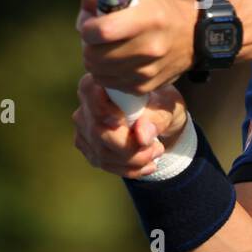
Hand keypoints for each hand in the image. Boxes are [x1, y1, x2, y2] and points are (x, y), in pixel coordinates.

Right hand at [71, 73, 188, 177]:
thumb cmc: (161, 105)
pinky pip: (103, 164)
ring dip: (133, 160)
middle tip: (157, 148)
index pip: (90, 93)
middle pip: (98, 132)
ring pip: (102, 153)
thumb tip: (142, 136)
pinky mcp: (88, 147)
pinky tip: (147, 165)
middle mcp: (86, 105)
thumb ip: (156, 119)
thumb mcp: (167, 107)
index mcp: (102, 82)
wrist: (157, 121)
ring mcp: (84, 128)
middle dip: (130, 147)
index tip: (125, 121)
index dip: (104, 110)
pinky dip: (128, 169)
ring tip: (156, 153)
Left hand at [76, 0, 198, 93]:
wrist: (195, 35)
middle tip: (96, 38)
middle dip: (89, 45)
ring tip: (106, 49)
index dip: (88, 28)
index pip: (102, 31)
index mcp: (148, 19)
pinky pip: (109, 83)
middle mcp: (149, 48)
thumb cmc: (161, 8)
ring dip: (95, 60)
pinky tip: (116, 62)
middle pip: (95, 55)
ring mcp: (147, 71)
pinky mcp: (144, 87)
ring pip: (98, 72)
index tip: (91, 24)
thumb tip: (86, 12)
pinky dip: (106, 74)